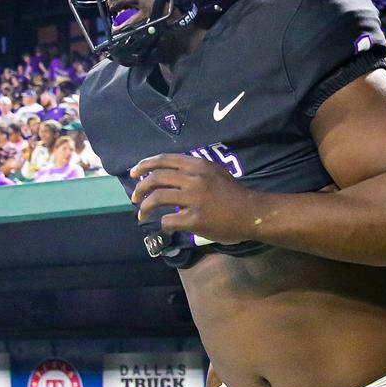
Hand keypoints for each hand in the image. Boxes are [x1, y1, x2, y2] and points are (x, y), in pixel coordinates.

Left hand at [129, 154, 265, 243]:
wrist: (252, 213)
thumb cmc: (234, 193)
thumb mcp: (215, 172)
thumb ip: (195, 170)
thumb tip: (172, 174)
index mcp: (198, 165)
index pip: (164, 159)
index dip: (145, 165)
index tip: (134, 172)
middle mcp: (193, 179)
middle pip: (155, 178)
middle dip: (140, 187)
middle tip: (134, 197)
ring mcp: (193, 199)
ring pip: (157, 198)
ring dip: (144, 207)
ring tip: (141, 214)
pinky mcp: (195, 219)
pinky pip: (169, 220)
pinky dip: (163, 224)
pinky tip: (166, 226)